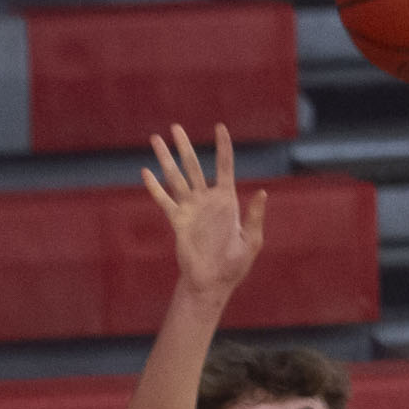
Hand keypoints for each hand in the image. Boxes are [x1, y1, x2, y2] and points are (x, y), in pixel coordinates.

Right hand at [143, 123, 266, 301]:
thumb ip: (255, 216)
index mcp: (227, 201)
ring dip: (166, 159)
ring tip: (156, 139)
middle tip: (175, 127)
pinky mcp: (177, 221)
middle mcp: (207, 200)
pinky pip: (164, 201)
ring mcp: (190, 209)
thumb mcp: (251, 240)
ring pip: (176, 178)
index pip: (225, 167)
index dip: (223, 147)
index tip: (220, 127)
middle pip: (194, 167)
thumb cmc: (235, 264)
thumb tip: (262, 192)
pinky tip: (146, 172)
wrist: (213, 282)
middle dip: (184, 147)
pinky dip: (155, 187)